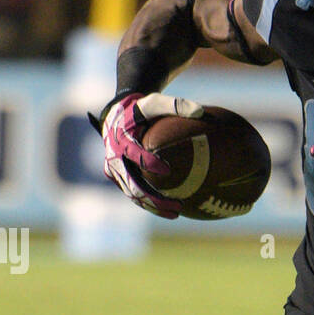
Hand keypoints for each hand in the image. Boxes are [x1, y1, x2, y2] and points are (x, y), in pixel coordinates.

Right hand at [93, 92, 204, 218]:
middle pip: (134, 185)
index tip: (167, 170)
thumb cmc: (139, 109)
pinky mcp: (117, 178)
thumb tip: (200, 111)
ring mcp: (113, 171)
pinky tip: (170, 208)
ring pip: (133, 194)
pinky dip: (150, 203)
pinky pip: (133, 193)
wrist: (116, 115)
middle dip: (155, 199)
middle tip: (178, 206)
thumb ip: (175, 105)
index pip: (135, 155)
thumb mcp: (155, 102)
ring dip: (154, 207)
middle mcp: (114, 158)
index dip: (149, 163)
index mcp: (121, 140)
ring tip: (177, 212)